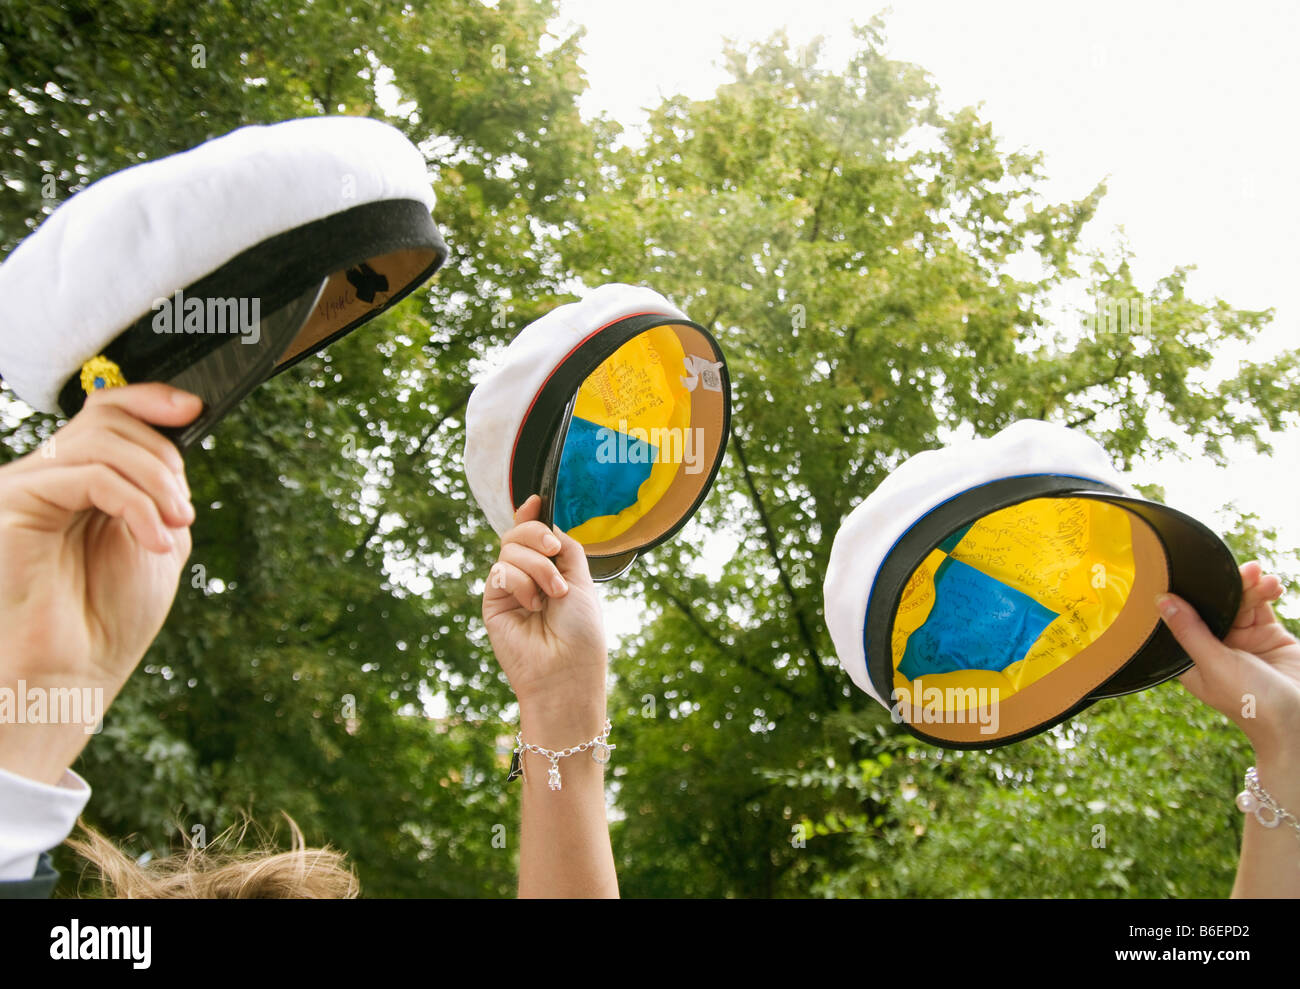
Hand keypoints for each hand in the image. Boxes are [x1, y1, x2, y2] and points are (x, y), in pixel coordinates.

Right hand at [0, 384, 200, 782]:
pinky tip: (154, 540)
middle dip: (164, 459)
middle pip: (111, 418)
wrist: (72, 672)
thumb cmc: (110, 616)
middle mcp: (50, 475)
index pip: (110, 411)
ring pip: (104, 441)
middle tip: (184, 513)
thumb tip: (174, 437)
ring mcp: (28, 485)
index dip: (152, 399)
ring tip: (175, 527)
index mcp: (83, 480)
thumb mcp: (157, 538)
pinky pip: (90, 475)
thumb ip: (160, 488)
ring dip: (156, 483)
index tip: (195, 410)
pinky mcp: (14, 500)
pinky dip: (136, 503)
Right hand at [482, 494, 606, 730]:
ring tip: (552, 595)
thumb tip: (545, 519)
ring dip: (537, 567)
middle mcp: (529, 577)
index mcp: (553, 569)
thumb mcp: (581, 579)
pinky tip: (532, 605)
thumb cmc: (581, 631)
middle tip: (554, 552)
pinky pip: (501, 570)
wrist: (566, 670)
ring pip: (510, 548)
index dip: (532, 515)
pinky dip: (521, 582)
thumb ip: (564, 547)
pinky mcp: (493, 602)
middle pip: (520, 532)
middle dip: (538, 536)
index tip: (537, 502)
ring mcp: (510, 589)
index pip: (536, 534)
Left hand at [1159, 562, 1299, 762]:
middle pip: (1214, 605)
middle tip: (1245, 570)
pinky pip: (1261, 607)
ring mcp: (1242, 641)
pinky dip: (1265, 593)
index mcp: (1191, 657)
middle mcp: (1214, 647)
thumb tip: (1161, 600)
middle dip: (1228, 586)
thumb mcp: (1216, 665)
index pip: (1182, 618)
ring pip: (1239, 602)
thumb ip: (1190, 632)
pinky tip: (1272, 585)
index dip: (1188, 594)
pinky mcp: (1267, 636)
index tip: (1193, 571)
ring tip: (1262, 578)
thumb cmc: (1253, 702)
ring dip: (1250, 586)